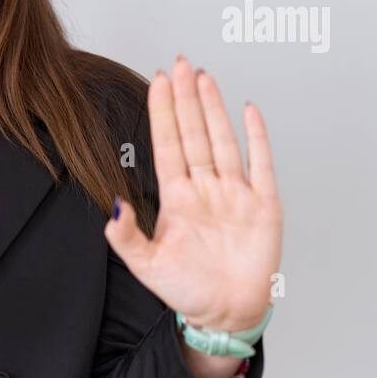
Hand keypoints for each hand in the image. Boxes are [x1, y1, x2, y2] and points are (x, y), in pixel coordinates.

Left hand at [104, 55, 282, 332]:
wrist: (225, 314)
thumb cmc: (187, 290)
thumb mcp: (146, 265)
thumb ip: (127, 236)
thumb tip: (112, 207)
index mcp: (177, 199)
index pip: (168, 145)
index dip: (163, 113)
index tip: (157, 82)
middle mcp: (206, 189)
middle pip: (194, 133)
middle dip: (186, 98)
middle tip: (179, 63)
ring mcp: (235, 194)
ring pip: (223, 141)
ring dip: (214, 109)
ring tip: (204, 77)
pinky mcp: (263, 206)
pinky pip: (262, 164)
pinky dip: (257, 137)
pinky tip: (248, 110)